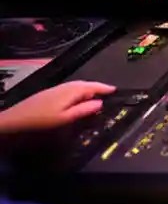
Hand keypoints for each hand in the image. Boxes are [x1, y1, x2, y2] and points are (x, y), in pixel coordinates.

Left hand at [0, 81, 115, 134]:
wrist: (16, 118)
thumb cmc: (42, 120)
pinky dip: (78, 92)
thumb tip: (100, 103)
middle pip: (85, 84)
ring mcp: (57, 89)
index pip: (92, 86)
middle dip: (96, 88)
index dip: (104, 88)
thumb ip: (83, 110)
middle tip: (107, 94)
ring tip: (94, 97)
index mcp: (71, 91)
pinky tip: (76, 100)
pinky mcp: (50, 93)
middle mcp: (65, 86)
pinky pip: (70, 89)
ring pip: (77, 86)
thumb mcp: (65, 118)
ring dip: (87, 90)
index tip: (115, 90)